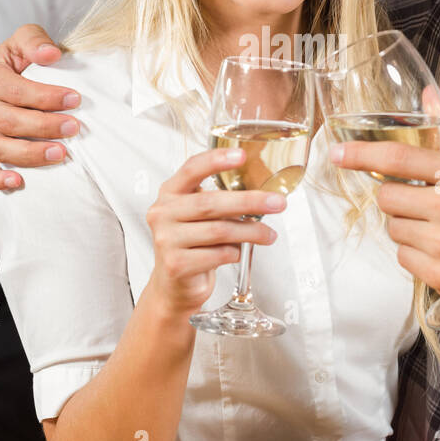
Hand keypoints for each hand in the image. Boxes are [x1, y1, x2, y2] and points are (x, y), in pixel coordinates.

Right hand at [0, 23, 79, 190]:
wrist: (8, 81)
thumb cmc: (21, 62)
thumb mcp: (25, 41)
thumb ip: (35, 41)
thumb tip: (51, 54)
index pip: (17, 92)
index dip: (47, 97)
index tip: (75, 99)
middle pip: (10, 122)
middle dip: (45, 126)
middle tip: (74, 128)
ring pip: (0, 148)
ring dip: (31, 154)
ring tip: (61, 154)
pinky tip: (20, 182)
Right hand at [144, 147, 286, 317]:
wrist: (174, 285)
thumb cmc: (194, 244)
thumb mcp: (200, 216)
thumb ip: (221, 201)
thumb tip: (265, 194)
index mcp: (170, 193)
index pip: (192, 169)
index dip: (216, 160)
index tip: (242, 155)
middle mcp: (162, 213)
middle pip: (211, 202)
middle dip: (249, 201)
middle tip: (277, 203)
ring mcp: (166, 239)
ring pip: (219, 230)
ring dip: (251, 232)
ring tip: (269, 235)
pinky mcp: (175, 265)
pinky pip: (217, 255)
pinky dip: (235, 253)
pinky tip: (240, 253)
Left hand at [329, 93, 439, 320]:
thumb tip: (429, 95)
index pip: (397, 158)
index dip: (361, 154)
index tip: (337, 154)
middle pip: (387, 196)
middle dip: (397, 198)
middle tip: (424, 203)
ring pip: (393, 228)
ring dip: (407, 227)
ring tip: (439, 229)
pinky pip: (403, 258)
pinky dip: (415, 255)